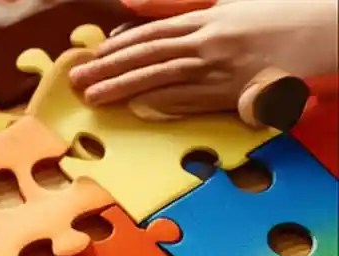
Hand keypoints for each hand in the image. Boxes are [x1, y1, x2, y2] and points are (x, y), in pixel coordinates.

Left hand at [69, 0, 338, 115]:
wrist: (328, 29)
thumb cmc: (281, 16)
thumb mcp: (230, 2)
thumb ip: (180, 3)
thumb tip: (130, 3)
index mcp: (208, 18)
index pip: (153, 33)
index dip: (119, 47)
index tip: (93, 57)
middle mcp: (210, 40)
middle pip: (149, 54)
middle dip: (109, 68)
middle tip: (77, 81)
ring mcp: (222, 66)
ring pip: (163, 77)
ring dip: (125, 88)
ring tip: (94, 97)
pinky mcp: (238, 89)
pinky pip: (194, 98)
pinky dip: (164, 103)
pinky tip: (137, 109)